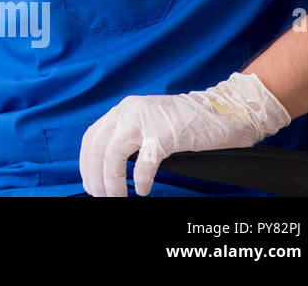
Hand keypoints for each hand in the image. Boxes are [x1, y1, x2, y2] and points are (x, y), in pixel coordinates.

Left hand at [79, 72, 291, 195]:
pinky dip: (140, 179)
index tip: (90, 182)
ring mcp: (146, 122)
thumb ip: (127, 135)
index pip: (91, 137)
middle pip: (97, 147)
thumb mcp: (147, 122)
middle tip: (100, 195)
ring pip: (113, 155)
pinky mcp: (165, 135)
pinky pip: (144, 162)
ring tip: (117, 196)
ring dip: (112, 181)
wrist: (221, 111)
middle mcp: (128, 111)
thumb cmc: (186, 123)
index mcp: (123, 109)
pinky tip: (143, 189)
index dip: (86, 162)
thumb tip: (108, 164)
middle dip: (94, 175)